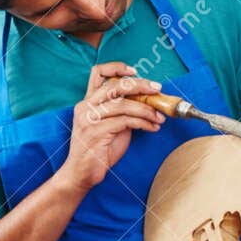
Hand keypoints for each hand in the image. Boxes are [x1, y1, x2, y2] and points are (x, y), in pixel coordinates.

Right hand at [57, 63, 163, 192]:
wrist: (81, 173)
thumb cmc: (97, 150)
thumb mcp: (111, 124)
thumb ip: (122, 110)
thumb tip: (147, 101)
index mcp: (87, 102)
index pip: (98, 73)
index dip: (117, 67)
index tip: (135, 72)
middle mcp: (85, 107)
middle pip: (115, 85)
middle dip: (140, 85)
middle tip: (157, 90)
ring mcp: (89, 119)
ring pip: (124, 104)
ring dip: (147, 109)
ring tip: (159, 116)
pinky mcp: (97, 132)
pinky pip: (126, 121)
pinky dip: (144, 123)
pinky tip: (153, 127)